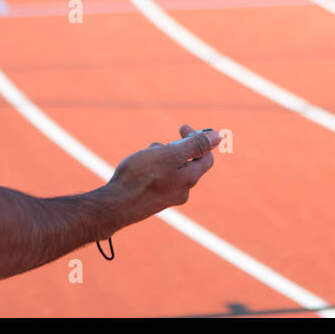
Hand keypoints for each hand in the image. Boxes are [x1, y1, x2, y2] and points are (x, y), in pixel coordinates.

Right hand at [106, 125, 220, 227]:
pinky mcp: (153, 201)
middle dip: (175, 148)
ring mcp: (167, 198)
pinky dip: (152, 169)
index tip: (182, 128)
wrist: (116, 205)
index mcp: (190, 178)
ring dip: (161, 157)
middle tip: (159, 144)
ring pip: (170, 170)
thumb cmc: (142, 176)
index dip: (199, 139)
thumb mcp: (171, 154)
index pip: (206, 157)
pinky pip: (159, 180)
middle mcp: (182, 191)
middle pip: (187, 163)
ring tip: (145, 155)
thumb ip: (196, 145)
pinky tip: (138, 168)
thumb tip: (218, 137)